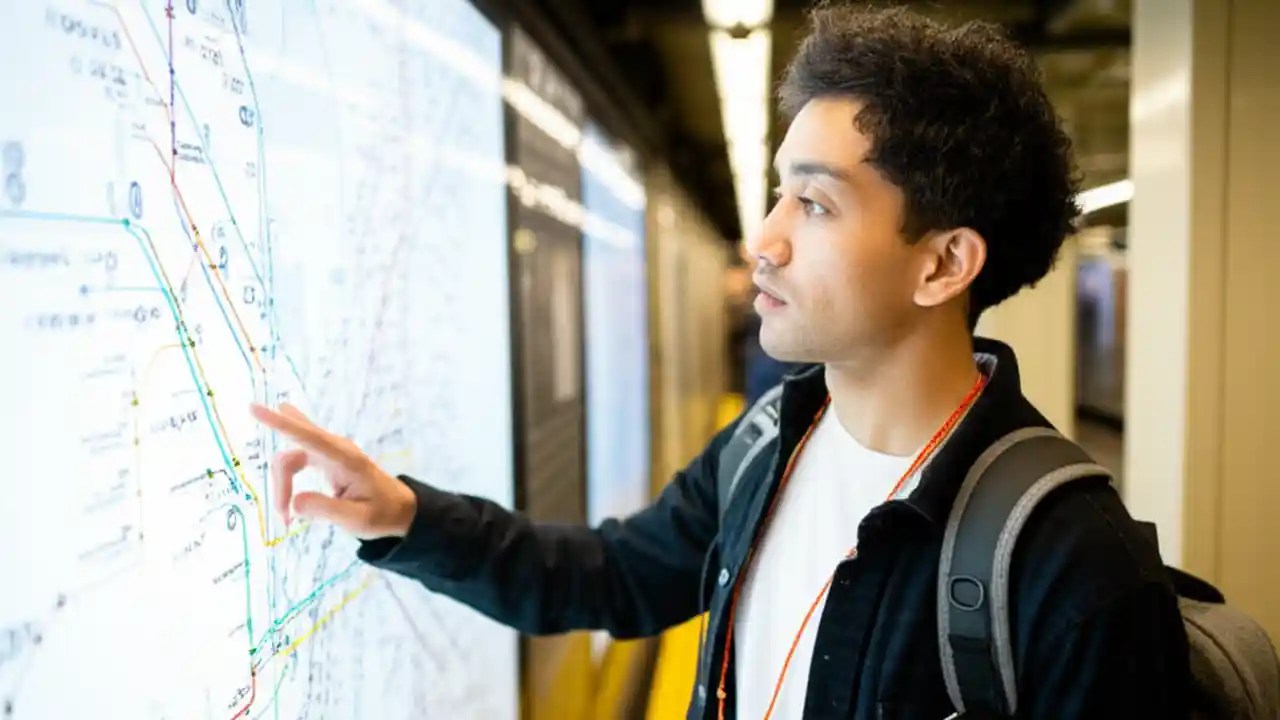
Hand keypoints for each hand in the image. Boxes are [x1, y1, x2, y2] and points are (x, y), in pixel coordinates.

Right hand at [249, 403, 416, 539]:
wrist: (399, 509)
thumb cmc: (381, 513)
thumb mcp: (356, 519)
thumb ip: (325, 510)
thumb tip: (293, 503)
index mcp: (346, 459)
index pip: (307, 436)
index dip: (280, 424)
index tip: (254, 409)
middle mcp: (336, 449)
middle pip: (291, 454)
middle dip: (281, 482)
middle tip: (283, 515)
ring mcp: (330, 451)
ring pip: (290, 459)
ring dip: (284, 487)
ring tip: (288, 517)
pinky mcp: (326, 458)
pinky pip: (297, 458)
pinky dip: (288, 480)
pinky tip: (281, 476)